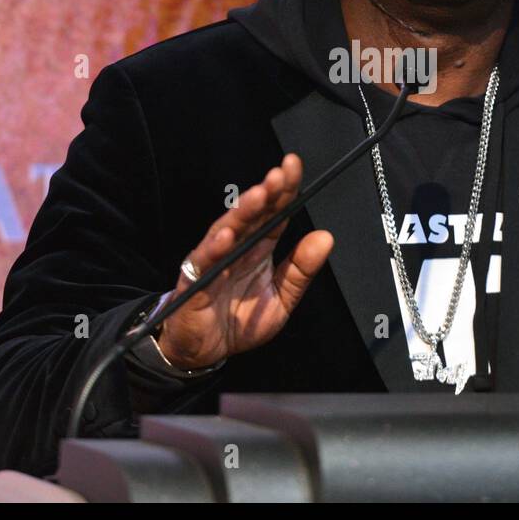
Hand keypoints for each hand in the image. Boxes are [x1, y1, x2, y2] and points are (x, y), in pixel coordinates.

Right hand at [155, 153, 333, 368]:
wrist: (204, 352)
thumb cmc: (240, 322)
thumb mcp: (282, 299)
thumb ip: (301, 270)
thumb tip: (325, 237)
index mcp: (258, 248)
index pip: (273, 213)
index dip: (284, 191)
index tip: (294, 167)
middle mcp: (235, 249)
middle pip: (251, 215)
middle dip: (265, 193)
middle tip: (280, 175)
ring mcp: (212, 263)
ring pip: (226, 231)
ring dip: (242, 212)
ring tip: (258, 196)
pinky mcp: (193, 284)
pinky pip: (203, 264)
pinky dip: (213, 249)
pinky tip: (226, 236)